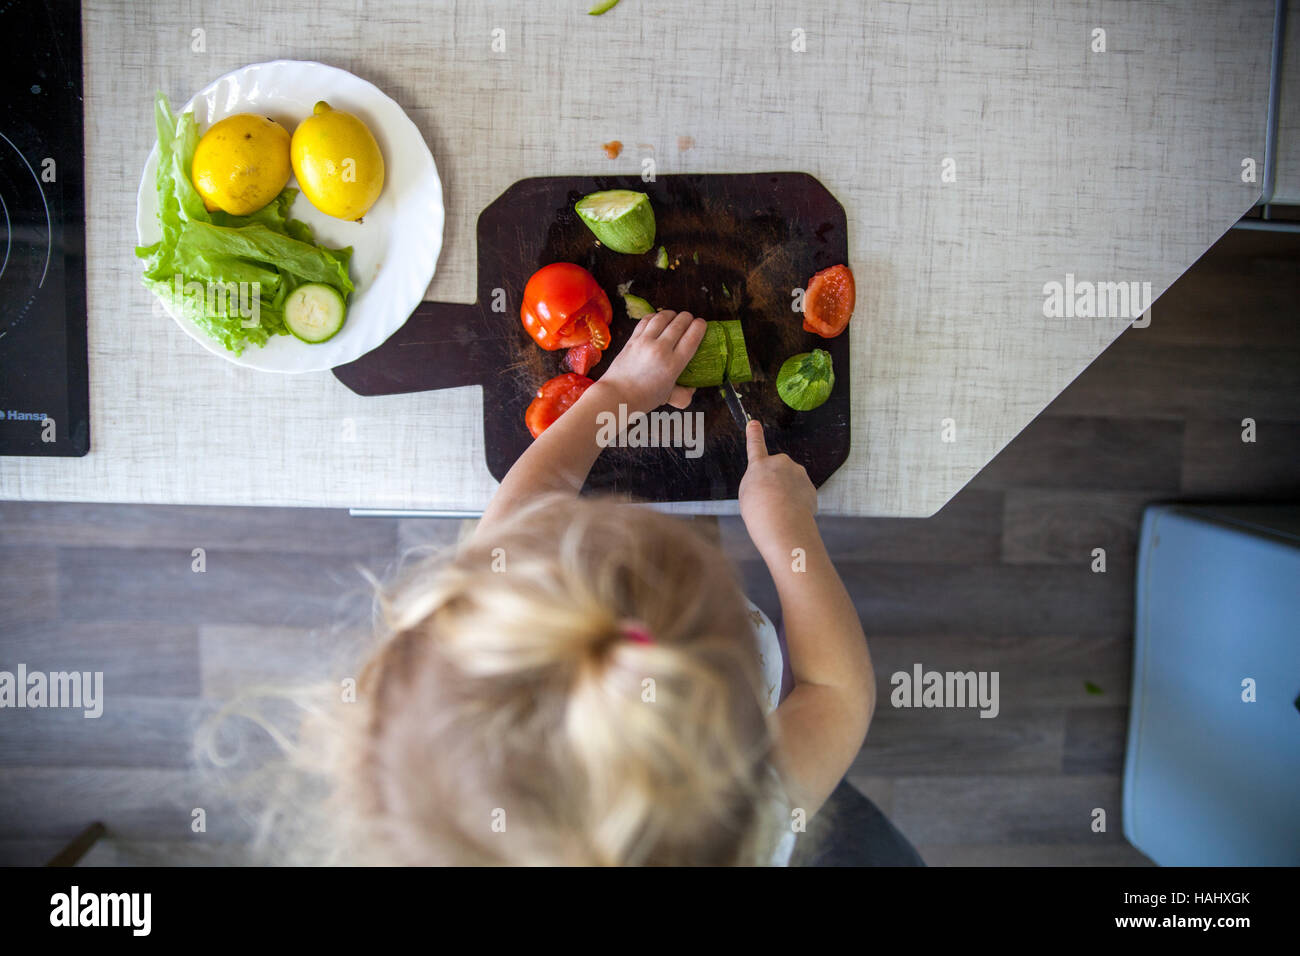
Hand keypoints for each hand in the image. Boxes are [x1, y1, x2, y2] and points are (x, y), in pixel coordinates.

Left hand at [599, 310, 705, 412]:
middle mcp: (660, 350)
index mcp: (673, 364)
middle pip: (679, 323)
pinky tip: (658, 319)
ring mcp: (645, 342)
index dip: (700, 326)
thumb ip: (683, 395)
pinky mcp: (632, 339)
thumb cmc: (643, 399)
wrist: (616, 395)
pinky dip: (655, 316)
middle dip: (688, 317)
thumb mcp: (668, 397)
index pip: (692, 337)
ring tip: (675, 316)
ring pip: (662, 317)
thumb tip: (692, 388)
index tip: (702, 324)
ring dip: (672, 314)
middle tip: (690, 319)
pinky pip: (646, 320)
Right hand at [739, 420, 817, 554]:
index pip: (756, 445)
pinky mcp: (810, 488)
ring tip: (779, 510)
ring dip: (786, 495)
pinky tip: (791, 514)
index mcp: (760, 464)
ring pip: (791, 484)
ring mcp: (798, 474)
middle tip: (768, 501)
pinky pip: (802, 496)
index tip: (754, 423)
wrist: (781, 520)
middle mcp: (781, 463)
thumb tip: (772, 483)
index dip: (754, 434)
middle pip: (777, 472)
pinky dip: (797, 504)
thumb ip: (758, 482)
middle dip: (775, 483)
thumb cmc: (759, 509)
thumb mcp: (747, 493)